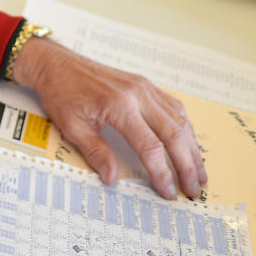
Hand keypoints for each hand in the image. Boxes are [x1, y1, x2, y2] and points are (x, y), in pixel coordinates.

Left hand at [12, 37, 205, 199]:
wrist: (57, 63)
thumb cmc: (62, 91)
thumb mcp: (72, 127)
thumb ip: (96, 153)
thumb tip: (113, 177)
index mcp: (119, 105)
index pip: (150, 146)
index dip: (162, 173)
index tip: (168, 192)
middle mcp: (137, 94)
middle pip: (174, 134)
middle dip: (187, 165)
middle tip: (192, 189)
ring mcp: (144, 87)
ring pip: (180, 120)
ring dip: (192, 148)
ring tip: (198, 172)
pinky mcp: (145, 84)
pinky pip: (173, 107)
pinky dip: (185, 128)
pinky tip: (188, 143)